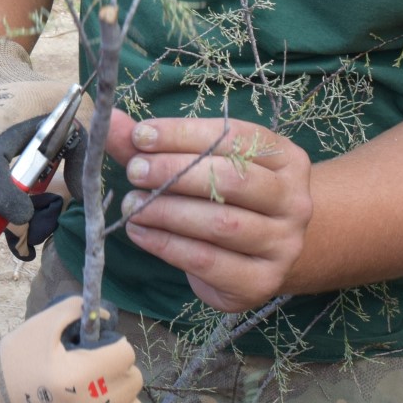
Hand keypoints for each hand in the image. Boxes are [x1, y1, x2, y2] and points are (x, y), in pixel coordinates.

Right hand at [0, 296, 144, 402]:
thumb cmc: (13, 367)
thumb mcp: (38, 328)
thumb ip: (74, 309)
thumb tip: (106, 315)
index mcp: (79, 376)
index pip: (125, 353)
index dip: (109, 347)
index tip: (93, 353)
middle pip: (132, 380)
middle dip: (114, 372)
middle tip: (90, 375)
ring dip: (119, 402)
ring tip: (92, 400)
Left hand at [105, 113, 312, 312]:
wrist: (264, 254)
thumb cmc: (227, 198)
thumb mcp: (200, 163)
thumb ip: (157, 145)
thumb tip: (109, 121)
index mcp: (285, 158)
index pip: (235, 137)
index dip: (184, 133)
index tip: (140, 136)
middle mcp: (293, 200)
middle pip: (232, 179)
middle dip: (175, 172)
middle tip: (133, 172)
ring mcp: (283, 244)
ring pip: (221, 224)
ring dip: (167, 212)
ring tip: (131, 204)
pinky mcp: (261, 281)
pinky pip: (208, 261)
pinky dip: (167, 245)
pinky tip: (139, 232)